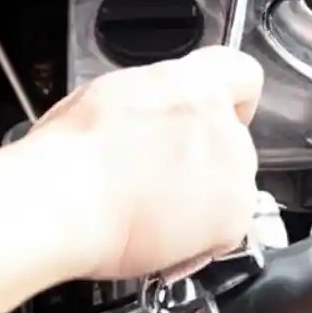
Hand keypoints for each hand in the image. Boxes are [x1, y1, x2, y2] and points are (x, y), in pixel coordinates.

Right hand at [21, 46, 263, 279]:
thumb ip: (153, 101)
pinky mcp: (233, 218)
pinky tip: (161, 236)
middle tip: (160, 177)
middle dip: (206, 157)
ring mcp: (233, 171)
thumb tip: (152, 118)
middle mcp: (221, 123)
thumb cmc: (73, 151)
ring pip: (232, 184)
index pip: (243, 75)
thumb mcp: (110, 96)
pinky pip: (227, 228)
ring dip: (204, 197)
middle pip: (232, 137)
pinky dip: (202, 237)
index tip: (217, 114)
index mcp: (193, 83)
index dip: (231, 98)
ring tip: (153, 212)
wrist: (69, 200)